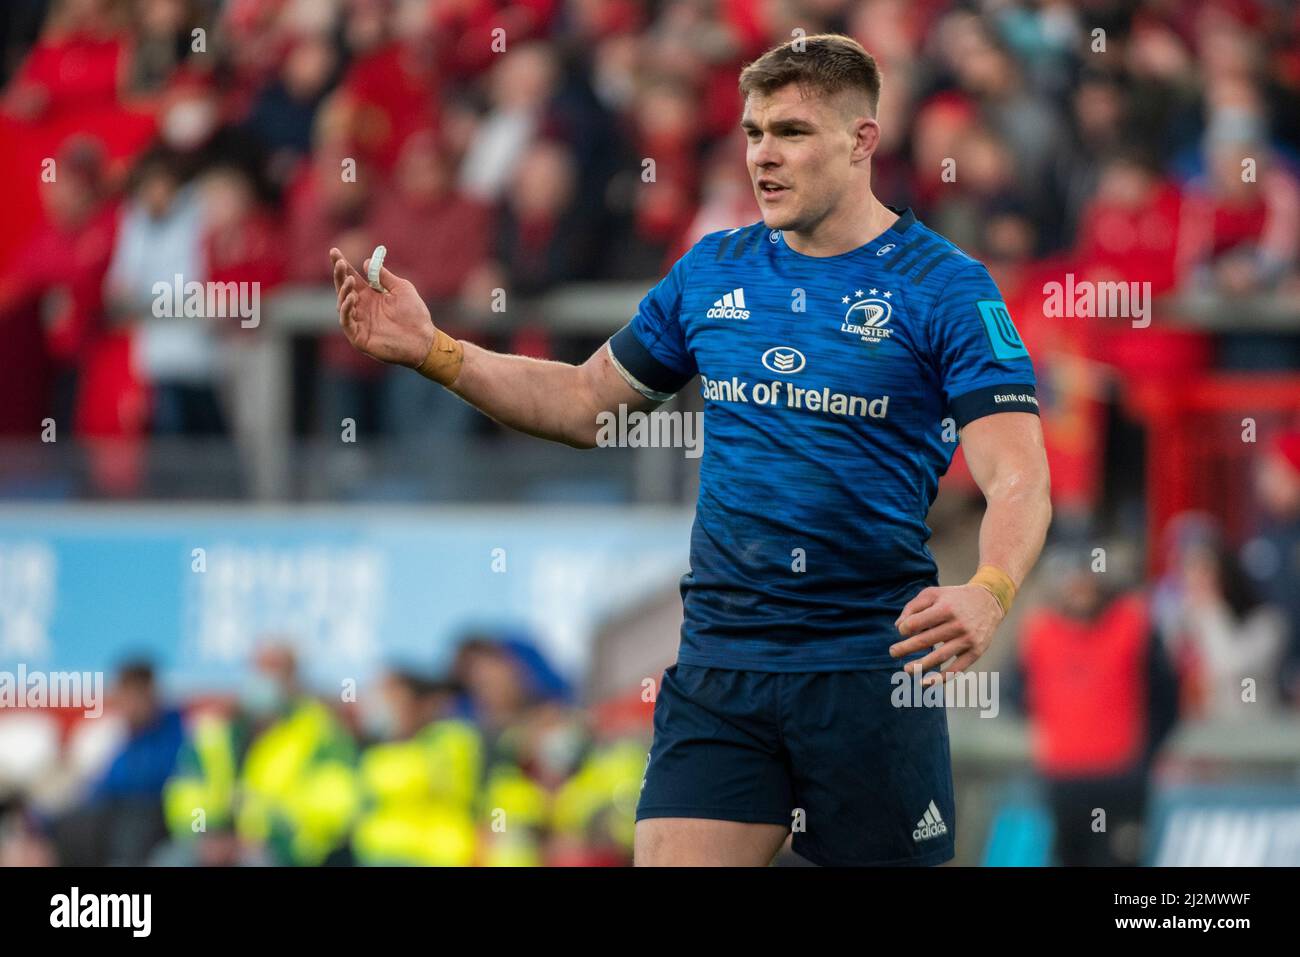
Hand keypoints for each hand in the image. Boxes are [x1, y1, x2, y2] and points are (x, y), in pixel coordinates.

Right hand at [330, 247, 435, 367]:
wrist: (423, 339)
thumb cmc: (415, 315)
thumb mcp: (401, 289)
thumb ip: (384, 277)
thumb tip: (366, 262)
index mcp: (370, 295)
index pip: (351, 277)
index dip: (342, 265)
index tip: (334, 251)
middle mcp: (362, 308)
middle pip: (344, 288)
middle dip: (340, 275)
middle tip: (340, 263)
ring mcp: (359, 322)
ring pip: (342, 304)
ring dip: (344, 291)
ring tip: (351, 281)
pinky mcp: (358, 337)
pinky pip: (346, 321)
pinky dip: (346, 309)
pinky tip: (351, 298)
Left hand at [889, 584, 1003, 685]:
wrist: (989, 601)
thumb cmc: (953, 598)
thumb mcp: (933, 594)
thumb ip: (913, 607)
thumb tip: (898, 627)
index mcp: (945, 608)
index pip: (917, 623)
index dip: (905, 628)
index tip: (902, 631)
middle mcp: (958, 624)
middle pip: (926, 640)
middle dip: (905, 648)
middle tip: (892, 653)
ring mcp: (968, 639)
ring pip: (940, 657)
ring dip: (920, 666)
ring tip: (906, 669)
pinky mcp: (975, 652)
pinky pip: (956, 669)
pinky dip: (940, 678)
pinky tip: (925, 683)